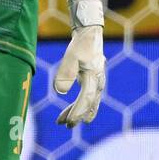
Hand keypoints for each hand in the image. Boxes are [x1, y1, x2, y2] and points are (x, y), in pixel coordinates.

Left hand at [54, 0, 106, 126]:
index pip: (85, 100)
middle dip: (78, 116)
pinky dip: (79, 105)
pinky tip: (70, 110)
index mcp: (94, 78)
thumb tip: (61, 92)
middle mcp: (98, 82)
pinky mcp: (92, 80)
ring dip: (78, 112)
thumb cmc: (81, 44)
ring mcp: (97, 82)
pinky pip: (87, 96)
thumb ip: (66, 73)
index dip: (77, 113)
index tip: (68, 123)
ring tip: (64, 122)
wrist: (90, 33)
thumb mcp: (71, 56)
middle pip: (89, 105)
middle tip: (66, 126)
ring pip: (89, 102)